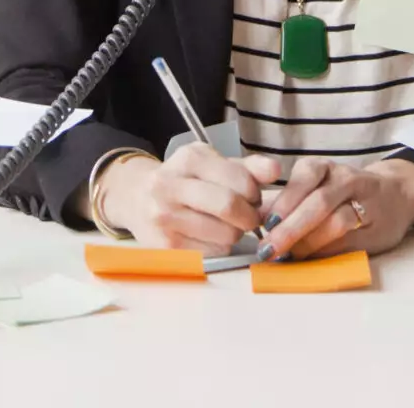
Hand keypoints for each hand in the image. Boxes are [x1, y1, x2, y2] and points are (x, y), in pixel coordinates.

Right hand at [102, 144, 281, 254]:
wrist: (137, 197)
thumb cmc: (185, 179)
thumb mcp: (213, 164)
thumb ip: (247, 168)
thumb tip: (276, 171)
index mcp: (189, 158)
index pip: (240, 180)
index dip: (256, 194)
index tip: (254, 198)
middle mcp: (171, 185)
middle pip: (230, 207)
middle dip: (249, 217)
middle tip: (249, 218)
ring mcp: (164, 217)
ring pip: (224, 235)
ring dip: (235, 234)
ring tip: (226, 226)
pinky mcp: (164, 246)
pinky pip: (211, 254)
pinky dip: (219, 249)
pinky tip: (210, 237)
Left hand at [255, 157, 413, 261]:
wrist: (397, 193)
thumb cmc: (342, 193)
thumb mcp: (313, 187)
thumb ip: (286, 201)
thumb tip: (252, 219)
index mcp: (323, 168)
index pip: (303, 178)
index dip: (283, 202)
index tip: (264, 225)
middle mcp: (344, 179)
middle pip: (318, 202)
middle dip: (291, 228)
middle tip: (270, 249)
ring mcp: (363, 202)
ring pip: (336, 221)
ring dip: (310, 242)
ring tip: (291, 256)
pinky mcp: (376, 227)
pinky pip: (350, 240)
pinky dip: (329, 251)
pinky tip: (314, 258)